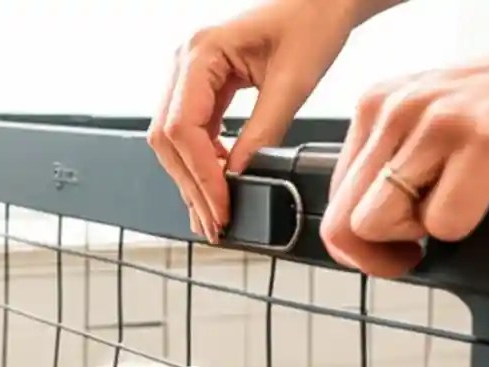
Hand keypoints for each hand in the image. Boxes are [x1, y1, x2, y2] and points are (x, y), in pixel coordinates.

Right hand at [148, 0, 385, 242]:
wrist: (321, 1)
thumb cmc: (311, 23)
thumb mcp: (292, 84)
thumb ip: (262, 134)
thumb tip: (239, 179)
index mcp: (201, 51)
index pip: (182, 128)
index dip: (199, 174)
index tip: (221, 206)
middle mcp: (185, 61)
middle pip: (167, 139)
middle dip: (191, 185)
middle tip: (214, 223)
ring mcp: (189, 74)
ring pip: (173, 140)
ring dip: (192, 178)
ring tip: (214, 213)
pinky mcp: (202, 85)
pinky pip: (190, 131)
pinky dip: (202, 161)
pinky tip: (217, 183)